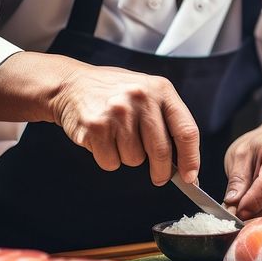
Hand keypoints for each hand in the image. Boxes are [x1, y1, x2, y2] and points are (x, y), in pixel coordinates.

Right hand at [50, 61, 200, 185]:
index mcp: (160, 89)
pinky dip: (108, 158)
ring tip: (117, 136)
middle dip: (161, 171)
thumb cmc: (113, 92)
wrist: (70, 84)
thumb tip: (184, 164)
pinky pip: (111, 162)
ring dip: (127, 157)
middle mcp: (141, 98)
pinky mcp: (96, 127)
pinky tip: (102, 139)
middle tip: (159, 176)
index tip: (190, 176)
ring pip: (134, 159)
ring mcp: (118, 113)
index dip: (191, 158)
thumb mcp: (146, 92)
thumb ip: (165, 121)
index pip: (186, 130)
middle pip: (161, 151)